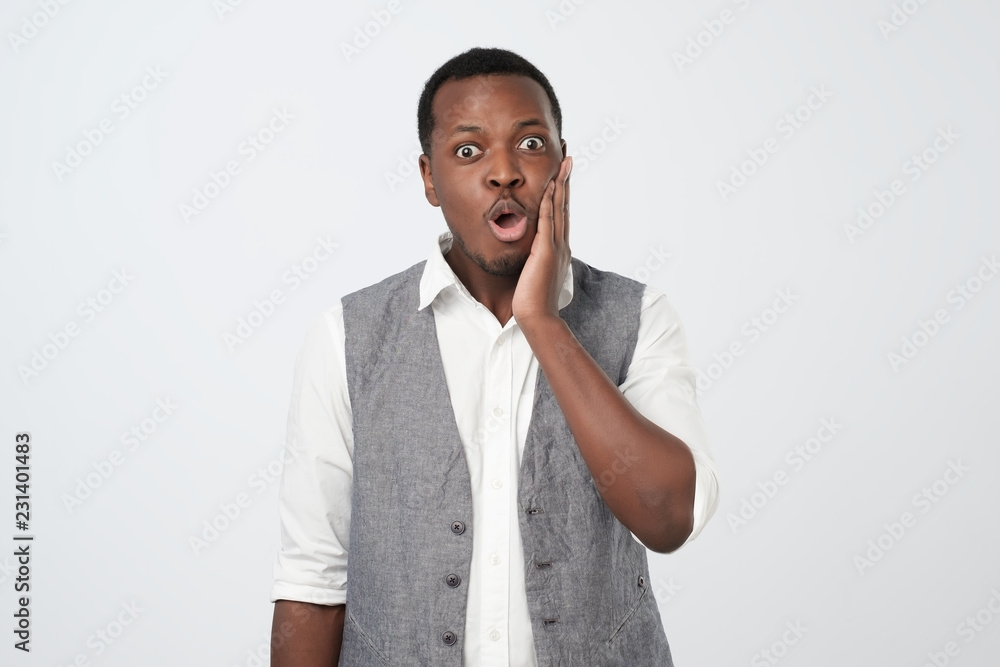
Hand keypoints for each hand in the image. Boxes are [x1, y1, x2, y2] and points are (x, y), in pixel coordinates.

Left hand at [512, 155, 572, 325]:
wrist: (538, 317)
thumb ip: (534, 259)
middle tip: (568, 157)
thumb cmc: (533, 301)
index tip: (562, 173)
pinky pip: (548, 221)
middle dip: (566, 179)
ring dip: (562, 183)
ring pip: (560, 208)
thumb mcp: (534, 273)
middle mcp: (561, 244)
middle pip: (565, 204)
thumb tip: (529, 253)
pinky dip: (550, 202)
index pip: (561, 214)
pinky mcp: (546, 251)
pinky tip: (550, 186)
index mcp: (559, 248)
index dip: (562, 192)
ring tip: (564, 161)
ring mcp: (556, 247)